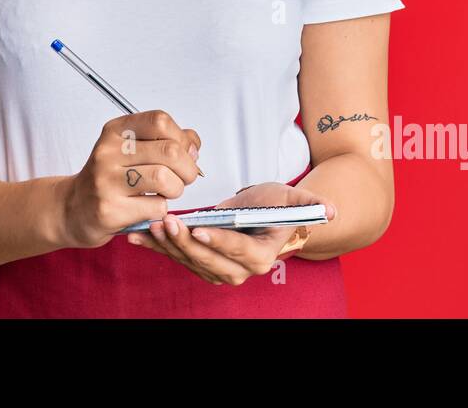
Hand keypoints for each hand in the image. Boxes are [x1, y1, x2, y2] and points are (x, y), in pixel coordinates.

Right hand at [57, 110, 202, 248]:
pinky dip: (162, 209)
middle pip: (169, 150)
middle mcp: (108, 152)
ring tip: (166, 193)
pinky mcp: (110, 210)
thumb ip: (165, 141)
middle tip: (184, 177)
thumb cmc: (110, 178)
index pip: (160, 121)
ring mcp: (106, 181)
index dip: (182, 138)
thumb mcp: (132, 149)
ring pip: (165, 178)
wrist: (74, 209)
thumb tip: (194, 145)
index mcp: (116, 131)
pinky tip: (149, 207)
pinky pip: (156, 207)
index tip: (186, 152)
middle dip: (188, 168)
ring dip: (176, 189)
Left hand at [127, 182, 336, 285]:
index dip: (220, 241)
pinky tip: (137, 236)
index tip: (201, 228)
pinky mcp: (198, 259)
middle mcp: (238, 268)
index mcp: (261, 255)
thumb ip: (310, 203)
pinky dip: (155, 247)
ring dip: (167, 246)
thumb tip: (330, 210)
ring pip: (189, 260)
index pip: (239, 251)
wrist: (265, 216)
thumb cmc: (277, 207)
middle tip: (168, 223)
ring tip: (150, 227)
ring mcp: (216, 266)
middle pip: (209, 260)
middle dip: (186, 243)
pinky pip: (175, 255)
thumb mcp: (294, 199)